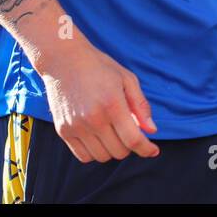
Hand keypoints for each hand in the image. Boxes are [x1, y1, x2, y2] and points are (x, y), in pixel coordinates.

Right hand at [36, 34, 159, 162]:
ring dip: (113, 149)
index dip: (146, 149)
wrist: (64, 60)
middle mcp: (93, 118)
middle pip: (119, 151)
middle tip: (129, 131)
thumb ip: (141, 106)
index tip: (153, 151)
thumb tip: (152, 131)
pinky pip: (84, 156)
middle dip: (130, 145)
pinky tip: (98, 137)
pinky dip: (95, 152)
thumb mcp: (127, 79)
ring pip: (102, 157)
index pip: (133, 140)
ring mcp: (76, 126)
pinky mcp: (63, 130)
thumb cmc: (99, 67)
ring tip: (113, 132)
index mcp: (112, 104)